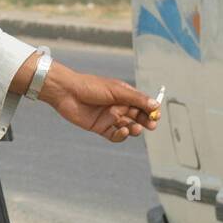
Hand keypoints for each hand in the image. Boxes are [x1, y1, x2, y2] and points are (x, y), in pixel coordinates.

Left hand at [39, 61, 160, 142]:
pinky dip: (121, 136)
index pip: (143, 104)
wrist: (66, 92)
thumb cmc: (90, 87)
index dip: (151, 111)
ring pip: (128, 127)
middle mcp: (118, 106)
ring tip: (135, 128)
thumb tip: (156, 105)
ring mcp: (109, 117)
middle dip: (146, 121)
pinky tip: (123, 131)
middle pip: (138, 117)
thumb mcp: (116, 91)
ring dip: (135, 130)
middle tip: (151, 125)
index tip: (155, 115)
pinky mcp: (100, 127)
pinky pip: (115, 135)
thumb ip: (136, 99)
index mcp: (124, 95)